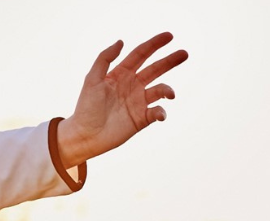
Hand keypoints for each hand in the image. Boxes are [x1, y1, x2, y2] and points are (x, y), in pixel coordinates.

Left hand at [58, 32, 188, 166]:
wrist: (85, 135)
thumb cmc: (85, 107)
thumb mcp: (92, 80)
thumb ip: (104, 59)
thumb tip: (121, 41)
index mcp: (121, 74)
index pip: (140, 55)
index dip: (154, 44)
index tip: (169, 36)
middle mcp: (132, 86)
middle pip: (155, 69)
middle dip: (170, 61)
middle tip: (184, 53)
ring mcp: (138, 102)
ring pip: (160, 90)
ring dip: (167, 90)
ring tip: (170, 94)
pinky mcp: (142, 118)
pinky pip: (157, 112)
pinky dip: (162, 112)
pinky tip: (159, 114)